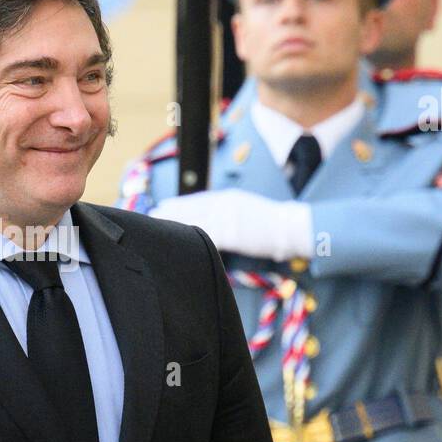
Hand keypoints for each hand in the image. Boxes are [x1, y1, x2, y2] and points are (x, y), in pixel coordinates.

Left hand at [150, 188, 311, 260]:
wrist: (289, 226)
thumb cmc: (270, 221)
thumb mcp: (245, 207)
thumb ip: (227, 211)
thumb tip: (212, 218)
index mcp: (228, 198)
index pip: (197, 200)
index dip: (178, 203)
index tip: (162, 205)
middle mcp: (224, 205)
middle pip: (190, 209)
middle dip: (169, 213)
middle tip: (152, 216)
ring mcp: (227, 218)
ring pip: (193, 221)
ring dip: (174, 225)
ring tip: (158, 228)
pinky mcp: (232, 233)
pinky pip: (206, 237)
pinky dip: (191, 239)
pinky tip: (179, 243)